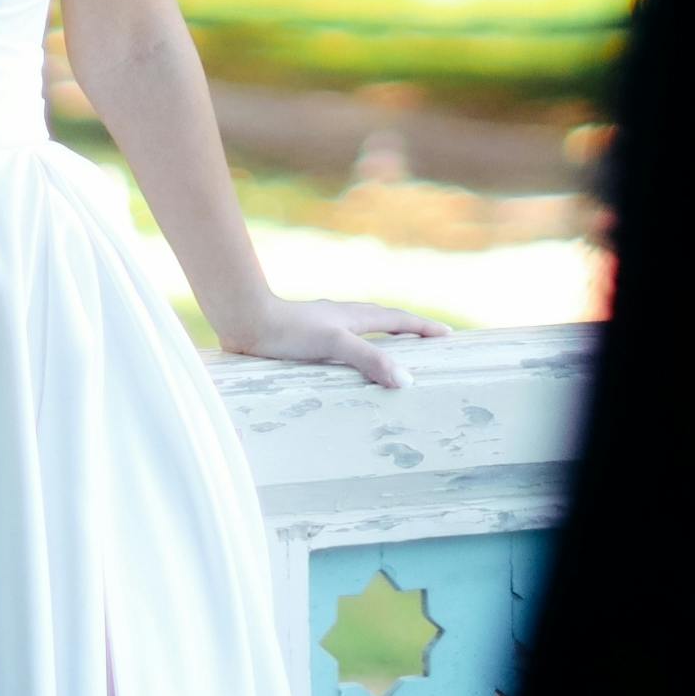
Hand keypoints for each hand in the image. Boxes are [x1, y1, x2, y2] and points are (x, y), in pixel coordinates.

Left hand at [222, 295, 448, 388]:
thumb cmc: (289, 331)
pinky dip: (357, 355)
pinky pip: (343, 346)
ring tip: (393, 359)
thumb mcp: (335, 344)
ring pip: (362, 333)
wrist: (246, 322)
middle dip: (408, 332)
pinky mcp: (306, 340)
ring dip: (382, 343)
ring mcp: (324, 328)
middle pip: (384, 322)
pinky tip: (346, 370)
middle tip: (428, 344)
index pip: (399, 320)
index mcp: (355, 316)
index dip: (424, 328)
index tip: (448, 335)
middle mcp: (343, 319)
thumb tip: (406, 379)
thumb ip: (369, 359)